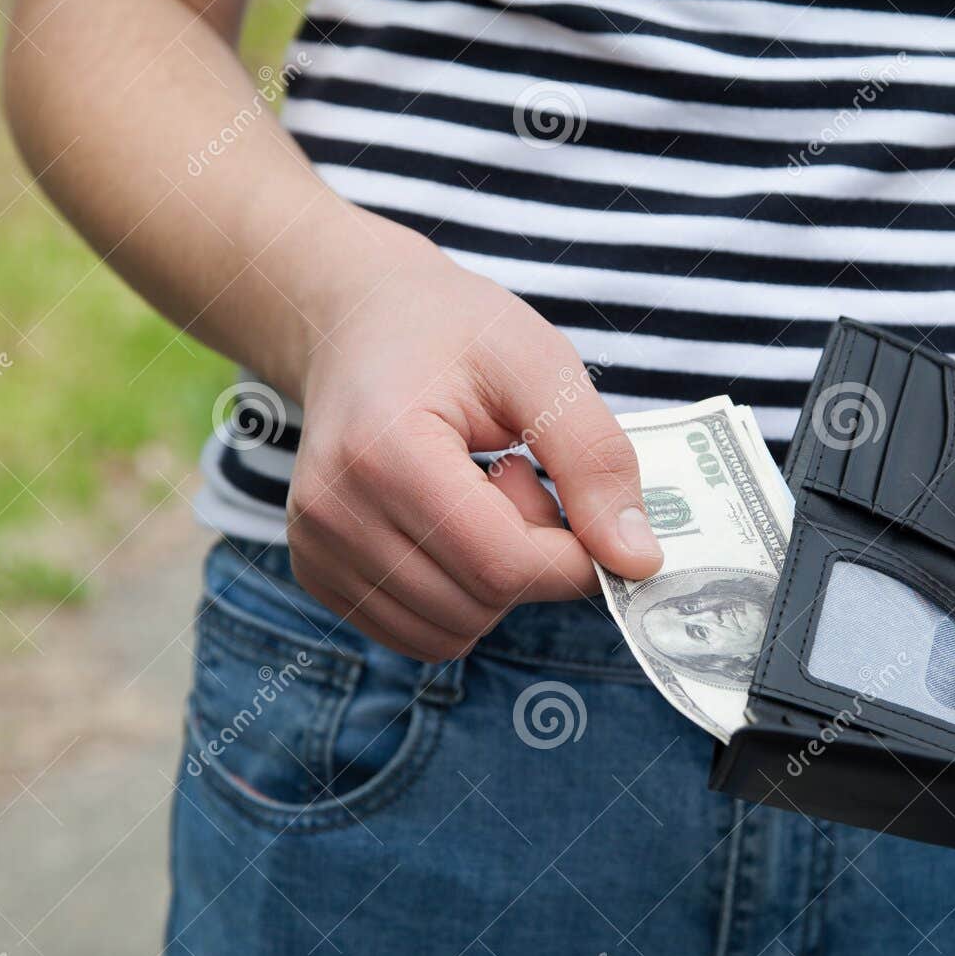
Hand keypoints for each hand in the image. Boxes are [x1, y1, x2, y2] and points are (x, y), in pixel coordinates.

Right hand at [285, 218, 661, 661]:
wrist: (356, 321)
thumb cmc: (452, 332)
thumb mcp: (541, 366)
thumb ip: (596, 459)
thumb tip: (638, 560)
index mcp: (384, 452)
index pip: (503, 565)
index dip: (575, 560)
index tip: (598, 516)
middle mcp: (333, 512)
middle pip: (480, 604)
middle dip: (533, 562)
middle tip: (523, 477)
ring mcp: (316, 550)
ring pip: (451, 633)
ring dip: (495, 582)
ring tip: (481, 496)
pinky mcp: (318, 574)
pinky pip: (420, 634)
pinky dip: (459, 597)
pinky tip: (453, 525)